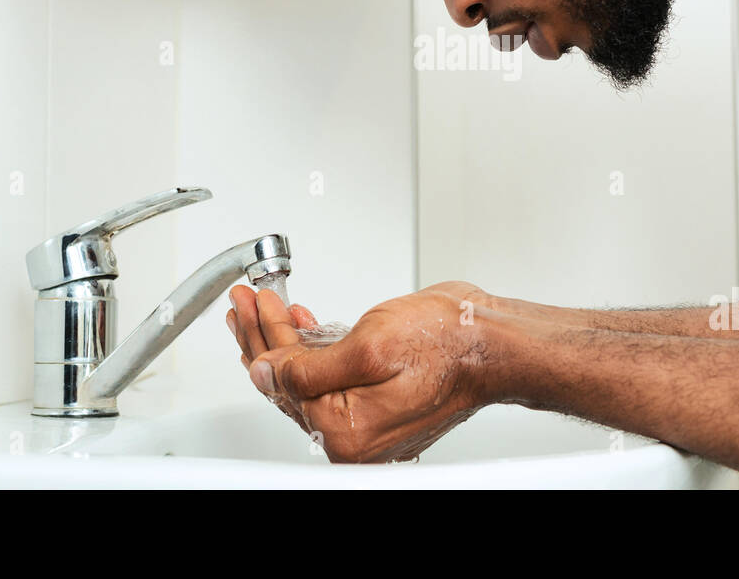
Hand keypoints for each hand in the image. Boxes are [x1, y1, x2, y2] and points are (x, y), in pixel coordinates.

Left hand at [246, 282, 496, 462]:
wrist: (494, 343)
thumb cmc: (446, 344)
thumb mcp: (366, 347)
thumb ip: (306, 366)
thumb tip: (264, 373)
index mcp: (345, 431)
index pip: (281, 382)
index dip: (260, 336)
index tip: (248, 304)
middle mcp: (354, 436)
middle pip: (290, 383)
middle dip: (263, 336)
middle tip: (245, 302)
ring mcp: (368, 422)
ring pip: (308, 378)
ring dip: (283, 339)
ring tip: (263, 308)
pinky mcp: (380, 404)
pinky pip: (333, 378)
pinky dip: (314, 349)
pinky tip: (300, 325)